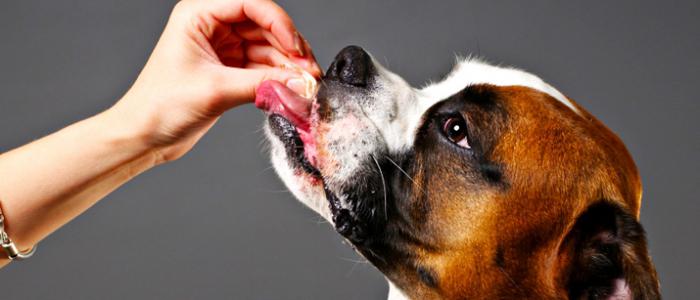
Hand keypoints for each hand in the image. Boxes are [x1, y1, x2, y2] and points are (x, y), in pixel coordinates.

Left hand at [110, 0, 321, 162]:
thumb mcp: (217, 90)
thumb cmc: (161, 106)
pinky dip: (277, 78)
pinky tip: (291, 89)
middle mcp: (211, 27)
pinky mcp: (228, 70)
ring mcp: (221, 48)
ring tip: (305, 85)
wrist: (143, 136)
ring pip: (267, 48)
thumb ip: (263, 83)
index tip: (297, 49)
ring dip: (287, 66)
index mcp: (198, 15)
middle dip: (289, 49)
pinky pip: (261, 67)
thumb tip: (301, 83)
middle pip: (264, 26)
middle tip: (309, 72)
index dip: (279, 24)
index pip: (251, 5)